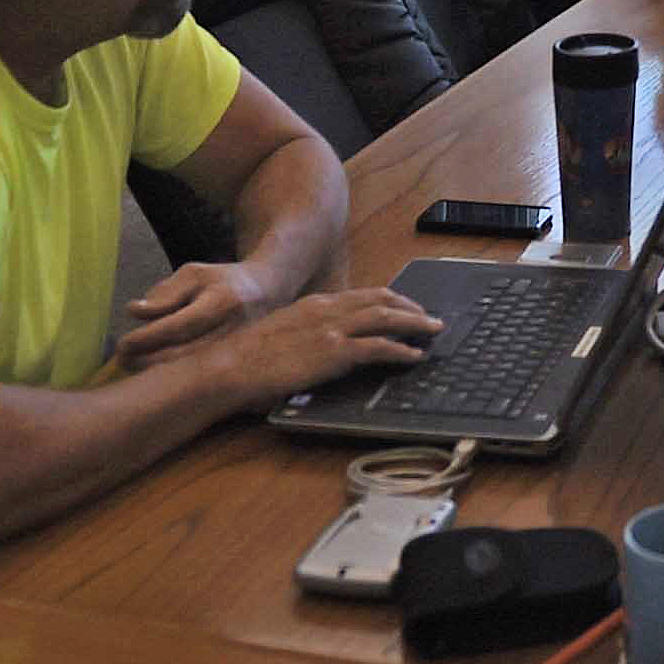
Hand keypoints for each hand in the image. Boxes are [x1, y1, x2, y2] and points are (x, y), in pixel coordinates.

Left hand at [117, 258, 272, 369]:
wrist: (269, 290)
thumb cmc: (223, 281)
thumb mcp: (194, 274)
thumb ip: (165, 293)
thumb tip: (134, 312)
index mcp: (222, 302)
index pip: (179, 325)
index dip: (148, 338)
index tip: (122, 344)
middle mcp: (234, 330)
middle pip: (183, 355)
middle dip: (146, 360)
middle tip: (122, 358)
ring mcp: (240, 351)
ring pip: (191, 372)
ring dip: (157, 372)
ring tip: (133, 365)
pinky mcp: (240, 366)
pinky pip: (201, 378)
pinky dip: (175, 377)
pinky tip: (157, 372)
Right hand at [208, 286, 442, 400]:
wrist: (230, 367)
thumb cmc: (246, 359)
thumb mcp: (280, 335)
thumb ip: (304, 335)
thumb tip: (319, 346)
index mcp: (314, 304)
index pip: (362, 295)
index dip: (389, 300)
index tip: (404, 306)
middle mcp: (327, 309)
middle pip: (380, 300)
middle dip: (409, 306)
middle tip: (429, 317)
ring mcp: (331, 329)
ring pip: (386, 318)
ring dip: (414, 323)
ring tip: (433, 330)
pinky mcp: (334, 352)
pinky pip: (378, 347)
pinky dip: (401, 350)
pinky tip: (413, 355)